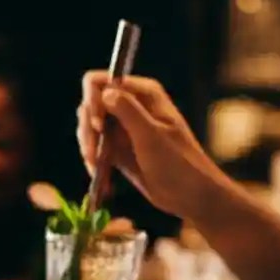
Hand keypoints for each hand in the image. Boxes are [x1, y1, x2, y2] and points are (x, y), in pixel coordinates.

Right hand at [78, 71, 228, 219]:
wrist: (191, 196)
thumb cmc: (179, 164)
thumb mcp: (152, 136)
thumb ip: (128, 111)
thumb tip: (104, 92)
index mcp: (143, 93)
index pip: (101, 82)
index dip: (93, 102)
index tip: (98, 127)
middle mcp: (131, 105)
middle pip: (90, 106)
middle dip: (88, 130)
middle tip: (93, 155)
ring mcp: (123, 128)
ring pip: (90, 128)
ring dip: (88, 148)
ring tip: (96, 168)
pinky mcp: (119, 149)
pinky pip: (96, 148)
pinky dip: (93, 161)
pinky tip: (100, 178)